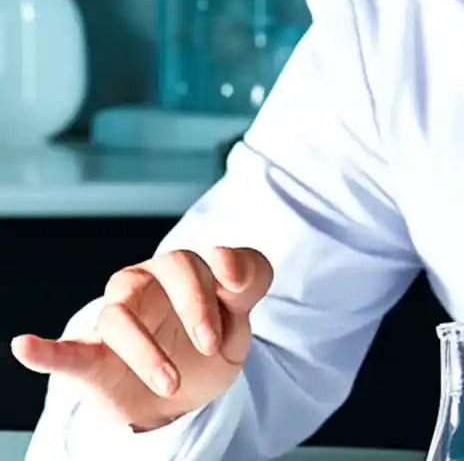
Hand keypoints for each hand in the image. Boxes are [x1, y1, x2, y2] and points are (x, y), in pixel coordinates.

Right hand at [10, 247, 272, 431]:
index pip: (200, 257)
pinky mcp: (93, 357)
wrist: (187, 397)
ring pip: (120, 317)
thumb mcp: (241, 318)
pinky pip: (65, 350)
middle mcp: (147, 285)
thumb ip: (248, 280)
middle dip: (192, 307)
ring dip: (146, 351)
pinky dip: (46, 350)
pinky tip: (26, 346)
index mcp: (186, 272)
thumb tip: (227, 254)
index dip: (221, 272)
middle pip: (163, 271)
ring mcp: (118, 319)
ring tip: (171, 382)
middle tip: (212, 347)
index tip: (236, 292)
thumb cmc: (211, 344)